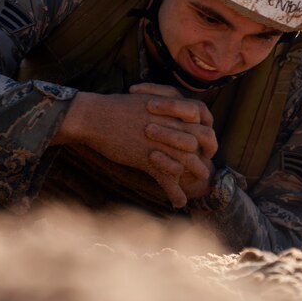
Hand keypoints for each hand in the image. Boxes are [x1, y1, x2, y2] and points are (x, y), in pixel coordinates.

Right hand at [53, 88, 214, 207]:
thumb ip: (163, 104)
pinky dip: (175, 194)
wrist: (95, 116)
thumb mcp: (144, 98)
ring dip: (197, 174)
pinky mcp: (149, 159)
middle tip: (204, 164)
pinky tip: (178, 202)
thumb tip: (170, 111)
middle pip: (203, 140)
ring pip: (191, 161)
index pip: (203, 118)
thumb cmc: (115, 107)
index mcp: (173, 108)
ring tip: (198, 184)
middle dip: (207, 153)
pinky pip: (169, 180)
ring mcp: (163, 143)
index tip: (203, 142)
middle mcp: (173, 124)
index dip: (206, 131)